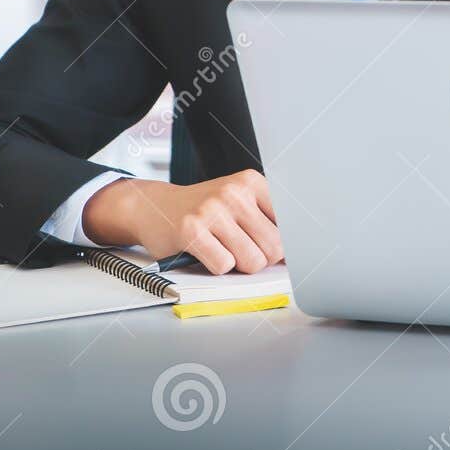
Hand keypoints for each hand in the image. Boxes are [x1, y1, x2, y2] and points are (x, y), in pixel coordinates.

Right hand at [81, 170, 282, 274]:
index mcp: (253, 182)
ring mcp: (212, 210)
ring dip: (239, 265)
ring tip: (224, 249)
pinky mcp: (192, 231)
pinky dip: (217, 267)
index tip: (277, 250)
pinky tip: (206, 252)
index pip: (291, 224)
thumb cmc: (203, 209)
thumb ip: (268, 222)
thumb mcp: (239, 202)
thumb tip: (294, 256)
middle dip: (262, 259)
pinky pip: (224, 266)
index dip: (285, 245)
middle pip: (275, 248)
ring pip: (252, 260)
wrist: (155, 207)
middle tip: (243, 251)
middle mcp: (235, 192)